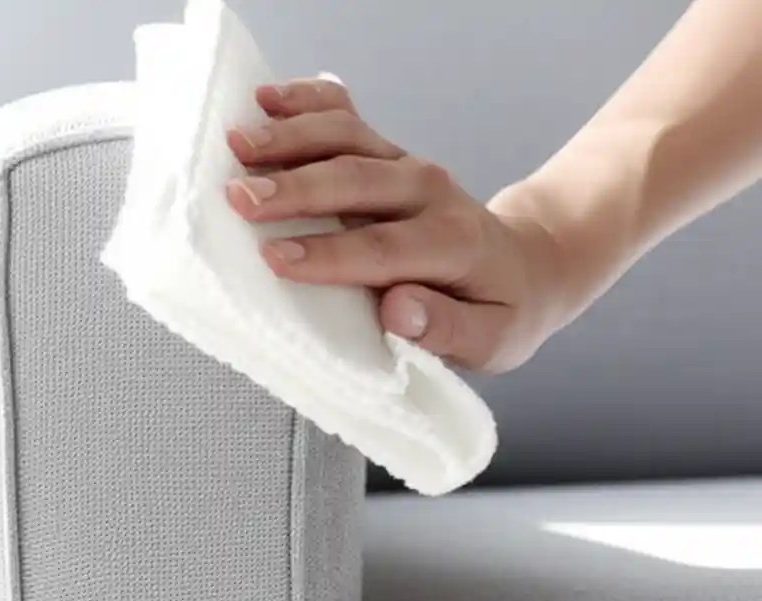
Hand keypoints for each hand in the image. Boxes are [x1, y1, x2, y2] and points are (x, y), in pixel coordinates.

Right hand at [226, 79, 575, 372]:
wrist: (524, 265)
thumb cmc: (497, 310)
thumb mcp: (492, 341)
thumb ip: (448, 329)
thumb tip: (399, 310)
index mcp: (454, 243)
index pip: (386, 248)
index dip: (330, 254)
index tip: (276, 258)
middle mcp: (429, 192)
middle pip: (358, 179)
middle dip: (296, 187)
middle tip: (240, 197)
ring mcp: (403, 164)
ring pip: (347, 137)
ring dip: (289, 136)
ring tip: (237, 142)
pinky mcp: (384, 150)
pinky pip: (345, 115)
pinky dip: (305, 101)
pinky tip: (264, 98)